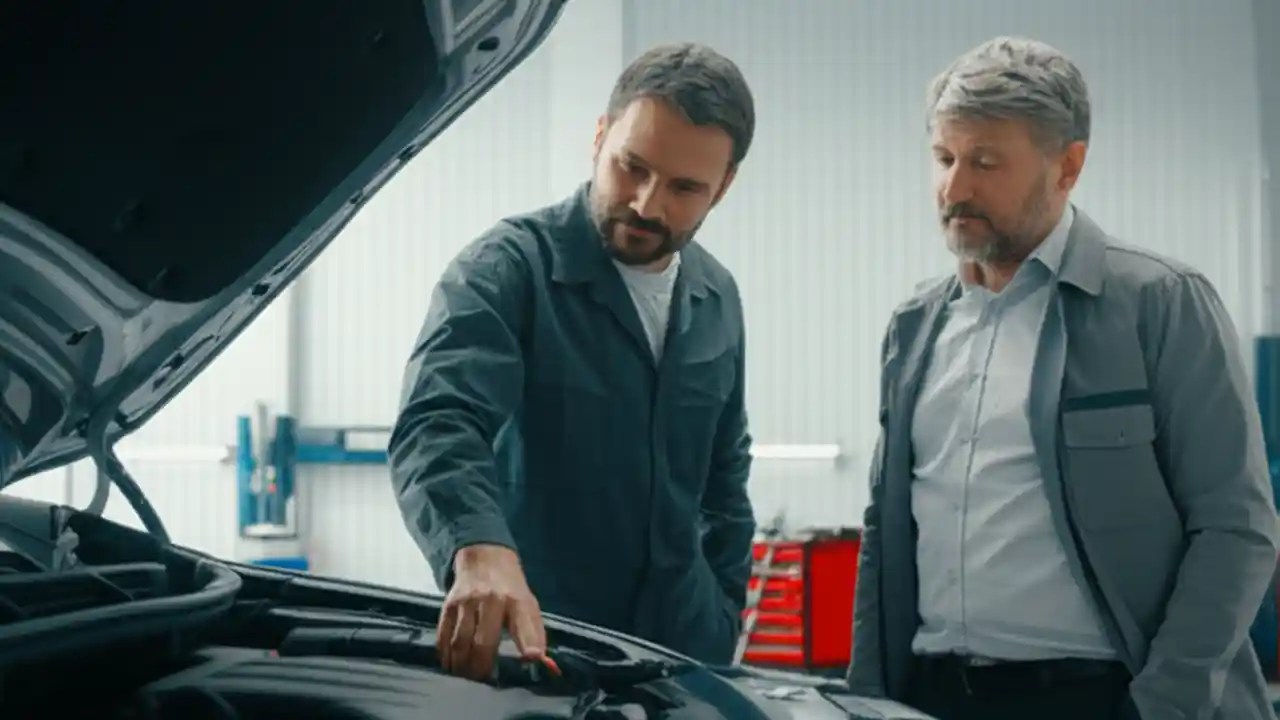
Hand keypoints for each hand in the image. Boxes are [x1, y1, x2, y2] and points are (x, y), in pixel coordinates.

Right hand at [438, 544, 547, 680]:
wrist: (485, 556)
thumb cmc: (510, 588)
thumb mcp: (528, 603)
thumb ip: (534, 632)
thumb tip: (539, 660)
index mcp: (516, 599)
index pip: (523, 622)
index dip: (528, 641)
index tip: (531, 657)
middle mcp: (490, 599)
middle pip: (483, 641)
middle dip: (481, 667)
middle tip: (482, 681)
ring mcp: (466, 601)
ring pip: (460, 641)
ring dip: (461, 665)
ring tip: (465, 677)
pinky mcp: (449, 603)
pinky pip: (443, 634)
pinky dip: (445, 654)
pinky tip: (450, 664)